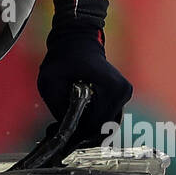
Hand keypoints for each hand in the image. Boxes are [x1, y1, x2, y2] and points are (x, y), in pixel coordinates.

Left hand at [36, 22, 131, 146]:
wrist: (77, 39)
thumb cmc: (63, 56)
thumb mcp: (50, 80)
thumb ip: (57, 106)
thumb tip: (63, 131)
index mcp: (112, 87)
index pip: (98, 124)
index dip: (79, 134)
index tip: (62, 135)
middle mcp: (123, 92)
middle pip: (104, 127)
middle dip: (83, 132)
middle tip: (61, 127)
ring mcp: (125, 93)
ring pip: (106, 124)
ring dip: (87, 126)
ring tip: (67, 119)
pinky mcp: (121, 94)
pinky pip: (107, 115)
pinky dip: (93, 119)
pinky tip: (78, 114)